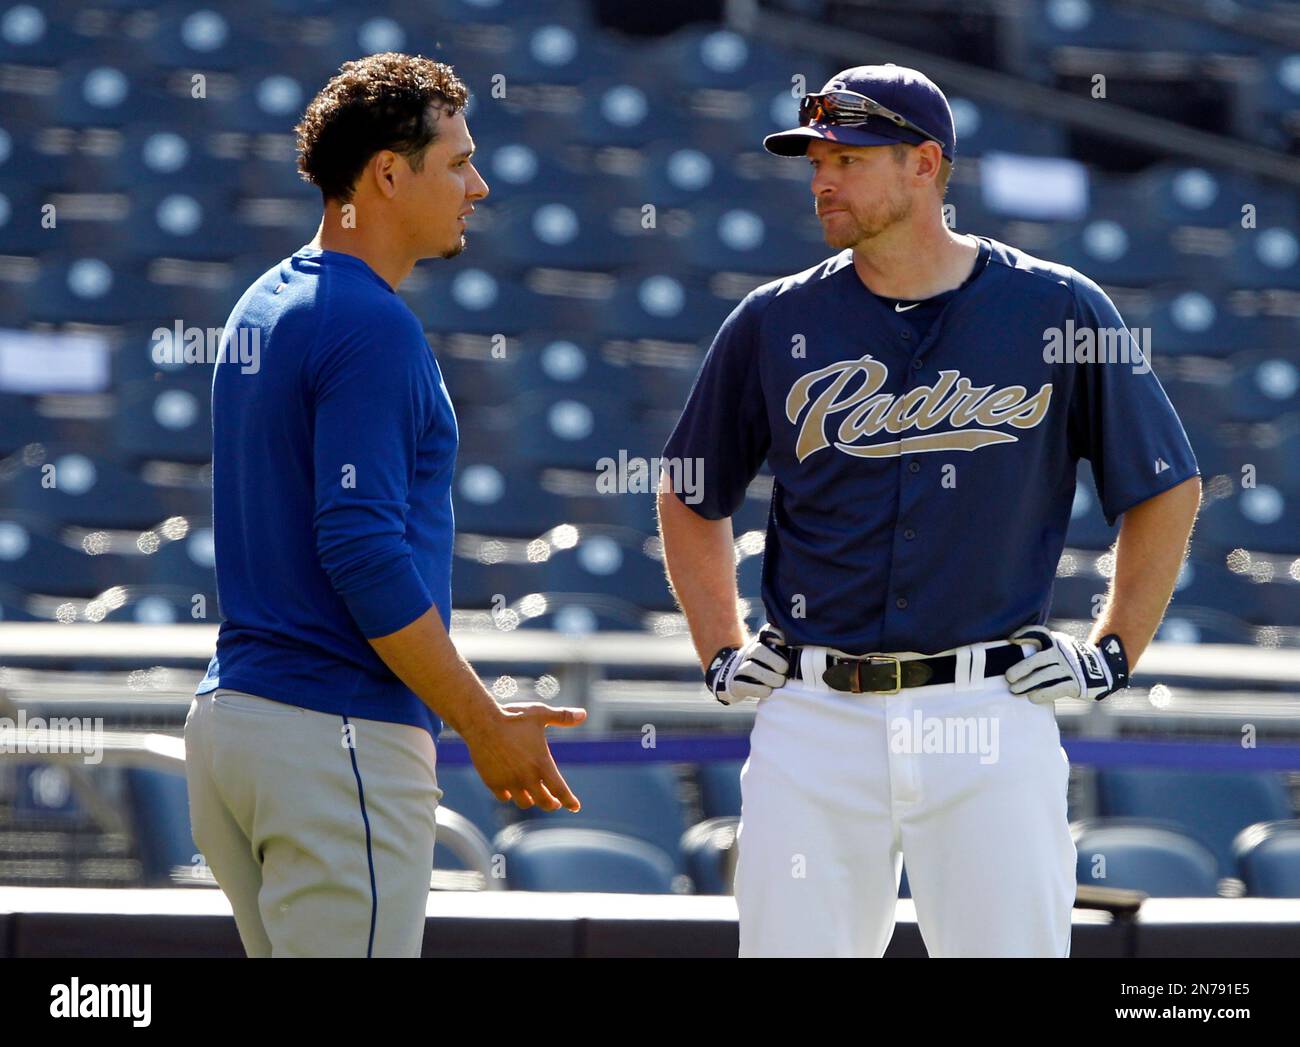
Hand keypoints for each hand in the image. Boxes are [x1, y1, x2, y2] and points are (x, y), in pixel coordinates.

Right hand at [460, 702, 586, 810]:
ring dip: (531, 800)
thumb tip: (583, 714)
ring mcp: (508, 782)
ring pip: (524, 802)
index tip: (575, 806)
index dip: (569, 801)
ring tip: (534, 795)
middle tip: (555, 802)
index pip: (560, 790)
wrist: (481, 721)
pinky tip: (512, 791)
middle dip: (551, 804)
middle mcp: (526, 777)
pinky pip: (504, 797)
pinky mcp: (492, 782)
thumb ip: (563, 717)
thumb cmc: (513, 716)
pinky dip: (510, 796)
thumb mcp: (541, 714)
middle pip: (544, 802)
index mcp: (541, 763)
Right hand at [705, 626, 789, 705]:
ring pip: (752, 668)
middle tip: (784, 671)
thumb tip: (799, 648)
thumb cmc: (761, 666)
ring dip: (770, 677)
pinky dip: (760, 690)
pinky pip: (745, 686)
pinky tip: (768, 691)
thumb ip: (785, 649)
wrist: (732, 677)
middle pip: (758, 650)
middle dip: (776, 662)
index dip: (776, 634)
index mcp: (760, 642)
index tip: (784, 642)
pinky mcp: (735, 684)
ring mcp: (740, 668)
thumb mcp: (771, 653)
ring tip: (779, 682)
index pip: (767, 631)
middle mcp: (748, 653)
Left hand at [1005, 625, 1128, 703]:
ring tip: (1015, 690)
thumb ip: (1042, 649)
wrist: (1103, 668)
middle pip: (1038, 660)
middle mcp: (1062, 654)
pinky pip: (1056, 689)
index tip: (1012, 640)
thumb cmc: (1069, 660)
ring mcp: (1069, 669)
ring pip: (1044, 676)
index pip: (1039, 633)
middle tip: (1009, 677)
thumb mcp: (1059, 647)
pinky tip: (1032, 698)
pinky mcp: (1075, 684)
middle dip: (1021, 668)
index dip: (1025, 634)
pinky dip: (1043, 694)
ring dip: (1028, 684)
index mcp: (1056, 642)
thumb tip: (1013, 656)